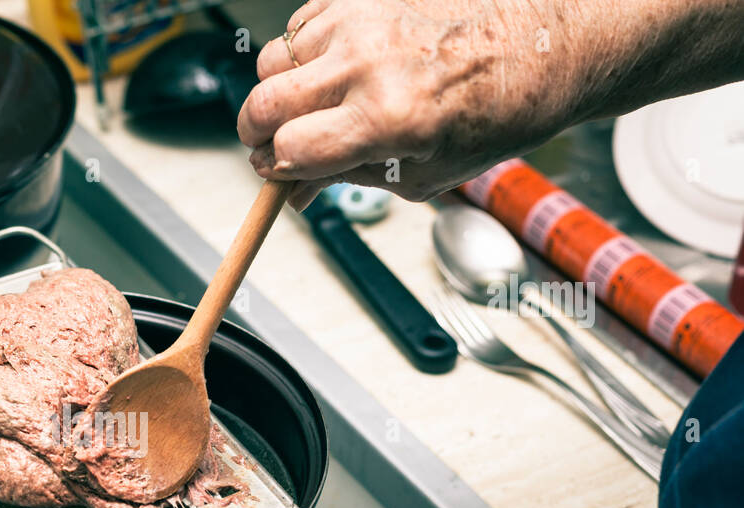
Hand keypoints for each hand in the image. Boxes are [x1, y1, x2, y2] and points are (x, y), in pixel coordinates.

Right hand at [237, 0, 587, 207]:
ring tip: (314, 101)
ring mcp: (362, 19)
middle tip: (271, 144)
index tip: (278, 172)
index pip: (287, 152)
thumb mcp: (424, 172)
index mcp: (387, 120)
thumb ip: (352, 178)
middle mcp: (368, 64)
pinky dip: (306, 49)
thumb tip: (297, 190)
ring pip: (273, 60)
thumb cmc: (500, 109)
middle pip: (262, 104)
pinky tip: (337, 65)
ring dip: (281, 88)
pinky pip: (302, 23)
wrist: (548, 40)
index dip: (275, 169)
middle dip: (257, 134)